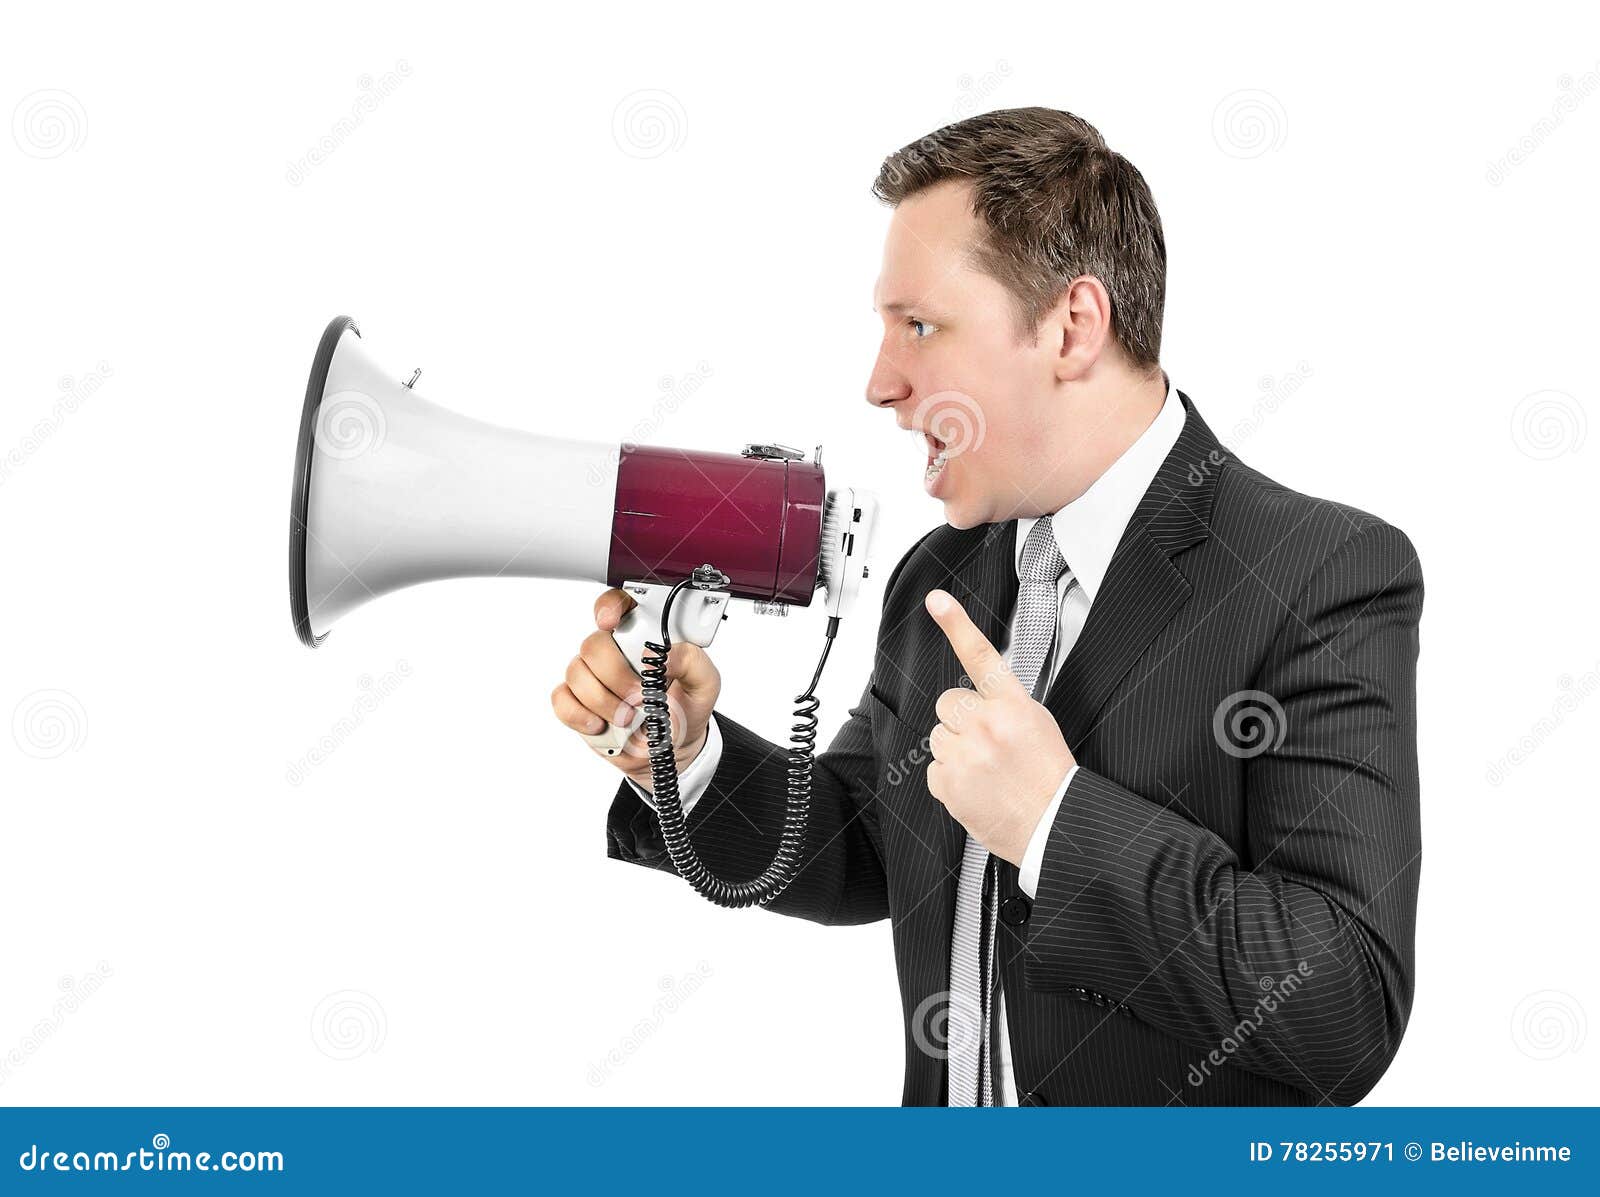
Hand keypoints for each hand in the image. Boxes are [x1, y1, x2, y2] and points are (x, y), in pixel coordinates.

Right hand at [550, 588, 721, 787]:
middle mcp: (611, 651)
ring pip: (577, 674)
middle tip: (640, 695)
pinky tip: (602, 725)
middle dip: (616, 674)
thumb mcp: (704, 682)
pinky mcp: (577, 704)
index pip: (617, 605)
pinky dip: (581, 715)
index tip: (610, 623)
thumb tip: (663, 654)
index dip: (608, 607)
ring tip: (629, 718)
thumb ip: (691, 660)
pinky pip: (563, 701)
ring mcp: (591, 677)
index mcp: (641, 635)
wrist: (674, 747)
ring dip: (604, 700)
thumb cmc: (687, 707)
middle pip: (593, 645)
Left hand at [922, 588, 1075, 864]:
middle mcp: (986, 724)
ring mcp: (965, 753)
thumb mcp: (1039, 725)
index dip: (957, 624)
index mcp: (1014, 706)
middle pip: (947, 702)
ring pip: (939, 736)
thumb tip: (977, 700)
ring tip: (986, 770)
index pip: (982, 656)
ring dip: (956, 750)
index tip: (936, 600)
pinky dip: (951, 779)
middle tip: (986, 743)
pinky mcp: (948, 781)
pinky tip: (976, 788)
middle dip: (960, 720)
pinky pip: (935, 769)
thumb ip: (1006, 706)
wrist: (1052, 826)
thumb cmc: (1050, 779)